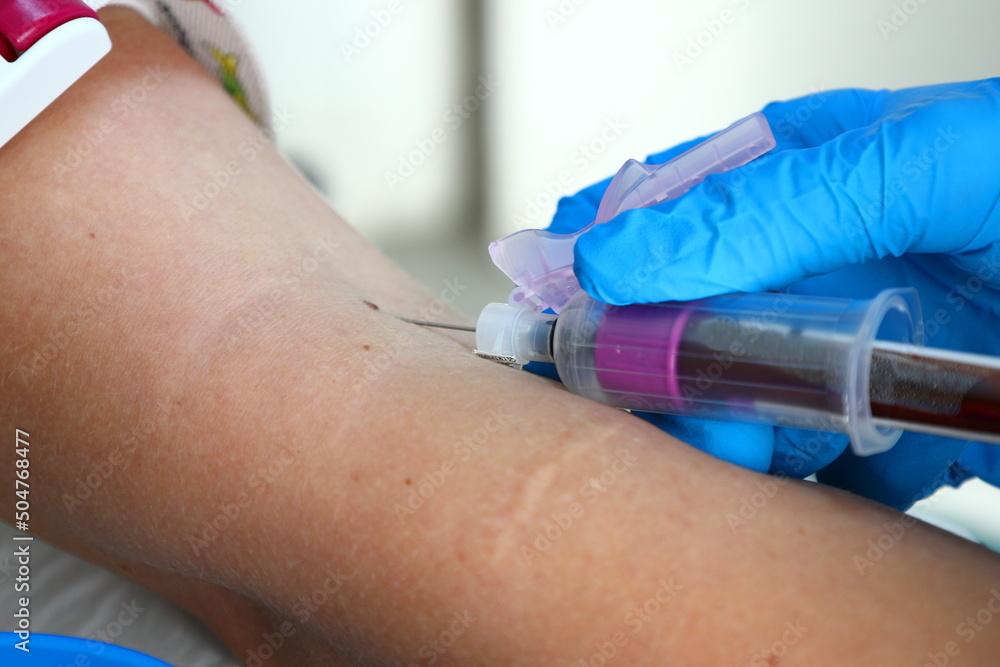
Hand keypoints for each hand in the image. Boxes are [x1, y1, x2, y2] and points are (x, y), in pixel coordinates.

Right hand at [549, 79, 999, 507]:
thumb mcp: (919, 169)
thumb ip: (766, 209)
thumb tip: (618, 254)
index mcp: (814, 169)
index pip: (671, 200)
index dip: (599, 242)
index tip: (545, 291)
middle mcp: (823, 253)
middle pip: (693, 309)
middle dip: (660, 354)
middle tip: (637, 389)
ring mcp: (858, 334)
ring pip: (744, 386)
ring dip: (728, 423)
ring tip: (746, 445)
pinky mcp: (903, 412)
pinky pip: (820, 448)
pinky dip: (801, 471)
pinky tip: (808, 469)